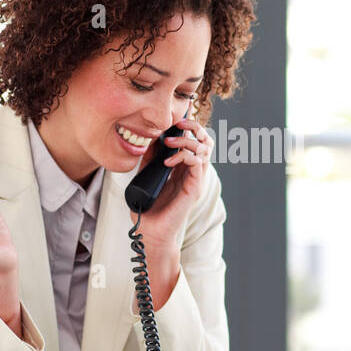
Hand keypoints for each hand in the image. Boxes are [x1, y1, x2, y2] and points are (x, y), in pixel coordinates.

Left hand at [133, 116, 212, 253]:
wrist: (150, 232)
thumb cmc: (149, 208)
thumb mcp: (145, 175)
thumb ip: (150, 157)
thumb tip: (150, 137)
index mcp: (184, 167)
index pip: (195, 139)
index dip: (189, 125)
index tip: (174, 118)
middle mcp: (193, 172)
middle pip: (205, 140)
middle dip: (194, 127)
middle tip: (178, 124)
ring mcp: (195, 180)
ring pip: (204, 149)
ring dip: (187, 141)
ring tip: (170, 143)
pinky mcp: (194, 188)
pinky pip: (197, 164)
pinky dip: (184, 157)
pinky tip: (169, 161)